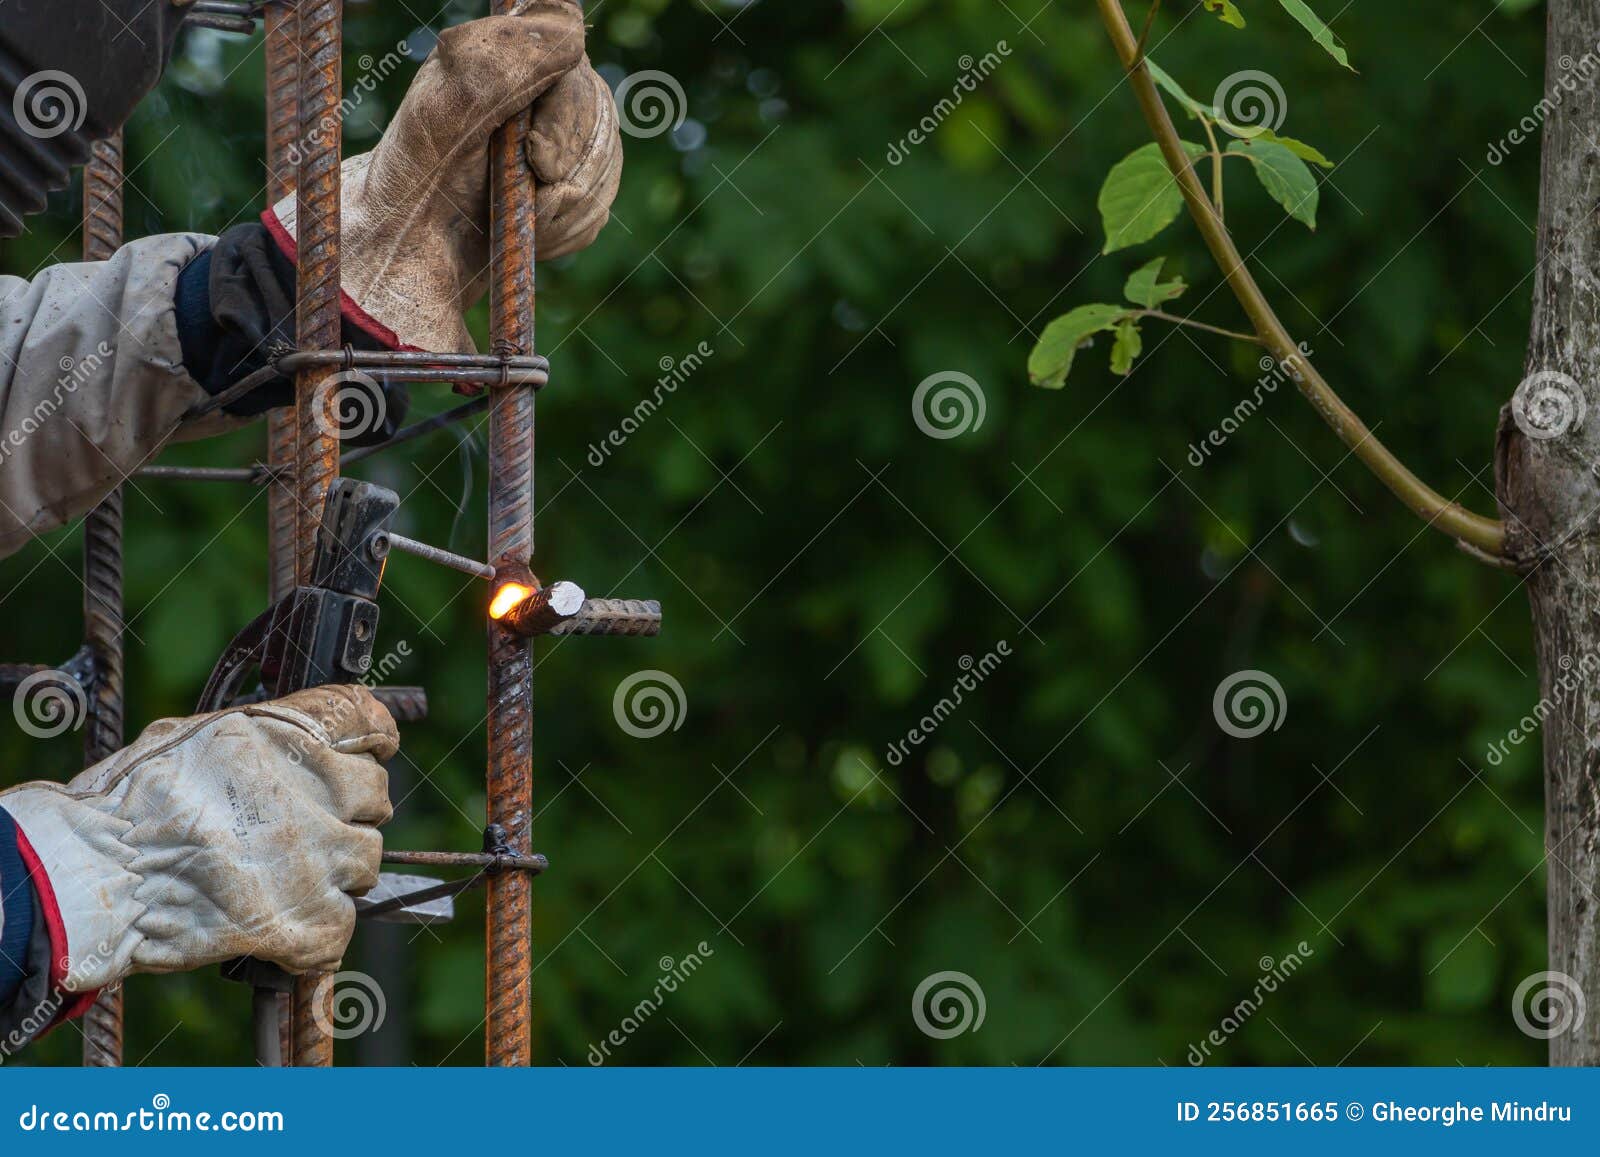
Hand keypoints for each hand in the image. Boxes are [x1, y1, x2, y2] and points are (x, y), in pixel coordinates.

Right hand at [1, 685, 395, 991]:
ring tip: (286, 881)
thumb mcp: (185, 736)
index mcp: (285, 735)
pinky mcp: (306, 920)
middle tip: (306, 831)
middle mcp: (313, 789)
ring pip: (366, 862)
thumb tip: (290, 736)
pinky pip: (341, 927)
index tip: (373, 751)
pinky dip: (317, 934)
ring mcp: (316, 857)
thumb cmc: (123, 804)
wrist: (92, 877)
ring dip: (336, 873)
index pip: (366, 720)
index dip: (375, 737)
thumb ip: (253, 736)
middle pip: (374, 797)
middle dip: (348, 813)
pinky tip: (282, 930)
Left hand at [265, 0, 621, 352]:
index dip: (568, 117)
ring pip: (603, 169)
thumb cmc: (418, 170)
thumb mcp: (447, 104)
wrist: (412, 245)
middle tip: (524, 195)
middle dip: (565, 172)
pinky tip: (526, 229)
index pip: (576, 65)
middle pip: (600, 120)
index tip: (536, 160)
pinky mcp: (573, 187)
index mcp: (512, 52)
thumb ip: (501, 58)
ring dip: (561, 208)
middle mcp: (544, 88)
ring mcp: (564, 138)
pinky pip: (595, 210)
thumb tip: (571, 32)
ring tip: (516, 216)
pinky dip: (562, 230)